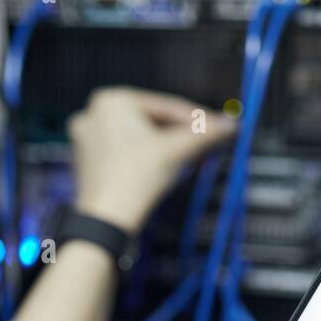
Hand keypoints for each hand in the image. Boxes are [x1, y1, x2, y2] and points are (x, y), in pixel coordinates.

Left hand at [67, 87, 234, 234]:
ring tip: (193, 155)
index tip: (220, 127)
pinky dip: (148, 157)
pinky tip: (167, 166)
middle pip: (153, 121)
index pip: (167, 107)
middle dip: (183, 134)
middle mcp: (94, 113)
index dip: (199, 119)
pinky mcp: (90, 161)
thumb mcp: (177, 151)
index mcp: (112, 100)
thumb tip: (232, 126)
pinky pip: (127, 151)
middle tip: (210, 142)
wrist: (107, 220)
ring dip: (168, 146)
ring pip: (141, 137)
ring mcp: (88, 138)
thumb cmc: (137, 179)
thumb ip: (206, 134)